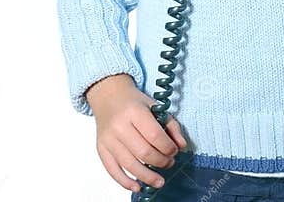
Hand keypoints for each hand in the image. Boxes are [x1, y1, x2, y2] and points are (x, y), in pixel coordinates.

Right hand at [87, 74, 187, 192]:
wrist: (108, 96)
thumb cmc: (134, 102)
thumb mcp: (155, 106)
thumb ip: (171, 125)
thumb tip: (182, 146)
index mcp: (135, 111)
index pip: (155, 135)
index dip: (168, 147)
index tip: (175, 151)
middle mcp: (119, 125)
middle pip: (143, 152)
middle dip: (160, 162)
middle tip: (169, 163)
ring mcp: (108, 139)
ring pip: (129, 164)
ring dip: (147, 176)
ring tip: (159, 181)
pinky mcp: (101, 149)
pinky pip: (112, 170)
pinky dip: (125, 182)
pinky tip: (137, 187)